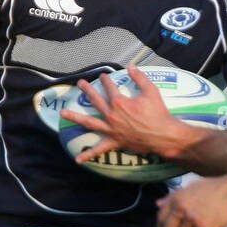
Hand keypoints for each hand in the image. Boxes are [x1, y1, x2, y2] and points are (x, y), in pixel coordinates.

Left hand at [64, 65, 207, 163]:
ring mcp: (111, 130)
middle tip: (80, 84)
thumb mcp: (151, 91)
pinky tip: (78, 159)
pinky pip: (99, 150)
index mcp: (120, 102)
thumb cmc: (159, 113)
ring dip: (75, 117)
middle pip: (95, 100)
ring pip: (89, 122)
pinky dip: (88, 155)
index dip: (105, 80)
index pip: (110, 87)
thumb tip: (131, 66)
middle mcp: (112, 115)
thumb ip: (140, 77)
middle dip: (87, 90)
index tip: (102, 76)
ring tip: (62, 113)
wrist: (163, 135)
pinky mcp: (114, 142)